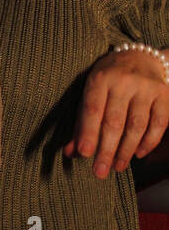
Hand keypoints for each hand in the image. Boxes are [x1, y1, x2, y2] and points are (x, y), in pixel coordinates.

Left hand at [63, 48, 168, 176]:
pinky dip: (148, 143)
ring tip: (117, 167)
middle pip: (115, 121)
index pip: (93, 109)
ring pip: (136, 126)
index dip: (88, 133)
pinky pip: (158, 125)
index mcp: (101, 78)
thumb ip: (82, 122)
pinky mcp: (164, 95)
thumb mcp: (92, 91)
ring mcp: (146, 88)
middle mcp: (124, 81)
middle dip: (106, 150)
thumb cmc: (110, 79)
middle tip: (99, 172)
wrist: (142, 57)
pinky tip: (138, 154)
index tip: (84, 154)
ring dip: (126, 151)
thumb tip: (71, 152)